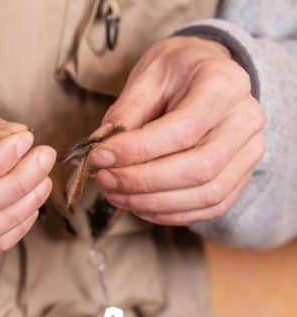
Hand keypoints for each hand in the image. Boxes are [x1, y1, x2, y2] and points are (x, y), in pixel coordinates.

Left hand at [89, 36, 265, 224]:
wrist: (209, 74)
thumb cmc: (177, 71)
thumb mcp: (149, 74)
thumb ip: (127, 110)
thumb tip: (102, 147)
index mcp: (224, 84)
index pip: (182, 130)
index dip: (136, 150)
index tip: (99, 157)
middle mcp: (246, 120)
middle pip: (198, 168)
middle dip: (142, 182)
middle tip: (103, 179)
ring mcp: (250, 151)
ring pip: (206, 194)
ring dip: (152, 202)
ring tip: (115, 193)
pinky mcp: (242, 176)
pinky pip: (210, 207)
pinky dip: (169, 213)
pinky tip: (137, 205)